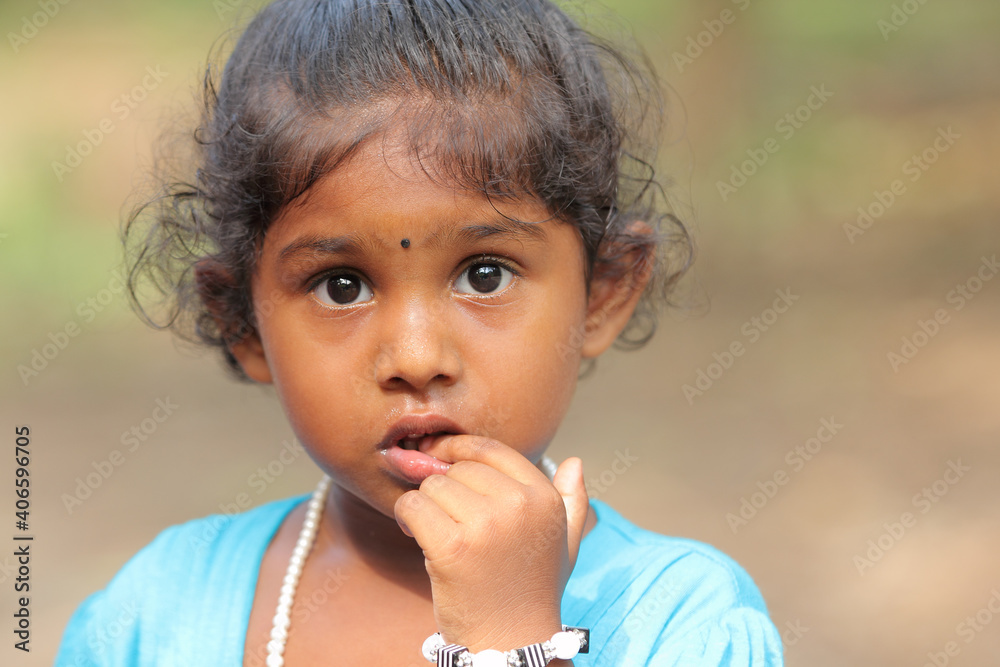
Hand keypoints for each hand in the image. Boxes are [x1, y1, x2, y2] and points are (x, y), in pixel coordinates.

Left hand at [393, 436, 588, 651]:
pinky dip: (406, 517)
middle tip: (444, 517)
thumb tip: (574, 463)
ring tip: (435, 531)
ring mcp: (486, 524)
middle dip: (444, 489)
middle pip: (458, 469)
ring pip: (433, 486)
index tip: (442, 455)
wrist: (511, 642)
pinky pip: (413, 507)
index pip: (492, 450)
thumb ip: (573, 502)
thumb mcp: (564, 543)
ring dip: (425, 506)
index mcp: (544, 497)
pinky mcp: (453, 546)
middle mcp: (519, 505)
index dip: (460, 448)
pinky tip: (416, 535)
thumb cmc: (533, 590)